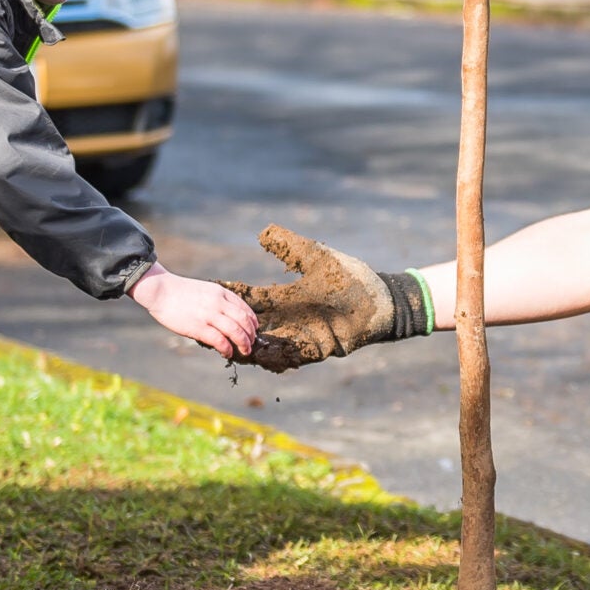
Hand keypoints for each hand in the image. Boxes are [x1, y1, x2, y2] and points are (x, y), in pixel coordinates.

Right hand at [129, 264, 259, 358]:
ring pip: (236, 331)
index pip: (244, 308)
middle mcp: (218, 303)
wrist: (160, 290)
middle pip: (244, 321)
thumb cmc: (179, 292)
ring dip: (244, 343)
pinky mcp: (198, 327)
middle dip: (251, 335)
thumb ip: (217, 301)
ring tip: (245, 351)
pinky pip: (220, 340)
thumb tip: (226, 317)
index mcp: (221, 293)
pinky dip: (227, 348)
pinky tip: (227, 353)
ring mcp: (209, 315)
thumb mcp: (205, 290)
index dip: (252, 321)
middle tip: (252, 344)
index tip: (254, 329)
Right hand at [221, 225, 429, 371]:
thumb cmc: (352, 276)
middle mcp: (292, 319)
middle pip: (255, 327)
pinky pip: (294, 356)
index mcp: (288, 298)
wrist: (382, 299)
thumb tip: (262, 232)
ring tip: (229, 346)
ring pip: (270, 346)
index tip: (210, 292)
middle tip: (208, 328)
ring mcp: (305, 335)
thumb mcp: (316, 257)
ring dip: (251, 347)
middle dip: (233, 329)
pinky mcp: (320, 349)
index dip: (233, 297)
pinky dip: (277, 357)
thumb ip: (289, 246)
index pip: (253, 299)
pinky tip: (262, 355)